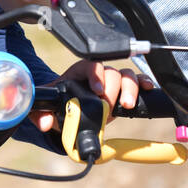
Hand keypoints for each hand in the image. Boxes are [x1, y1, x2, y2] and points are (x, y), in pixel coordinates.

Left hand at [29, 60, 152, 131]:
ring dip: (130, 88)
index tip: (97, 91)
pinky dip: (144, 83)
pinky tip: (148, 89)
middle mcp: (98, 73)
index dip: (96, 75)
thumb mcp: (46, 107)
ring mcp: (112, 80)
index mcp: (79, 71)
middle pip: (111, 71)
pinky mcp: (123, 89)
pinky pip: (137, 80)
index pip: (91, 65)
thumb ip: (40, 114)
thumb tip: (44, 123)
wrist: (68, 107)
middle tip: (108, 106)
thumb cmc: (58, 103)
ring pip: (126, 74)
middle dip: (112, 89)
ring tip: (127, 105)